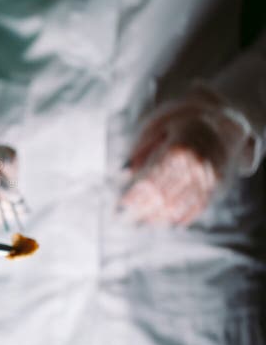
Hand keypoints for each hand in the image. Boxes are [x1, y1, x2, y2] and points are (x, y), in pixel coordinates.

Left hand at [119, 89, 252, 225]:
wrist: (222, 121)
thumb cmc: (180, 123)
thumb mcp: (156, 127)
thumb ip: (139, 149)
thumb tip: (123, 172)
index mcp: (178, 146)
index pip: (153, 177)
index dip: (136, 193)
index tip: (121, 204)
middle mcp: (196, 163)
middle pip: (166, 193)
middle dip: (144, 208)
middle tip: (126, 219)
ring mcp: (209, 175)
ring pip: (183, 202)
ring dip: (161, 215)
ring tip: (144, 223)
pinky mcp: (217, 184)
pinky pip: (200, 204)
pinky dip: (184, 215)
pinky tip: (169, 223)